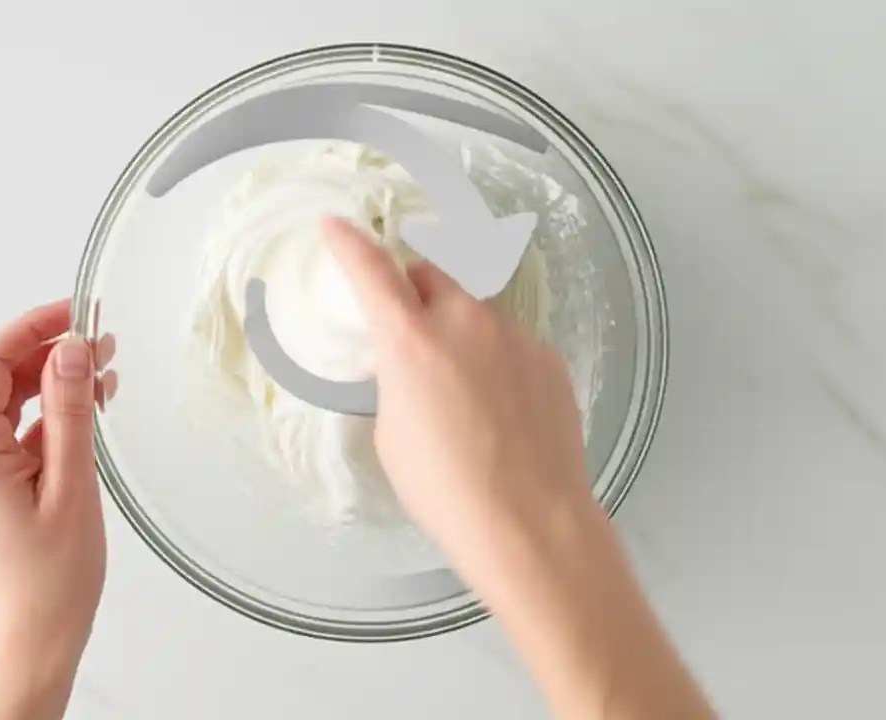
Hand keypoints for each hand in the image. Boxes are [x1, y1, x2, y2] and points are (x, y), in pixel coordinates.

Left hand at [0, 299, 111, 719]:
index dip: (32, 326)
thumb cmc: (50, 579)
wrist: (33, 639)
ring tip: (106, 367)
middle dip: (48, 349)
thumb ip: (69, 410)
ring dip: (53, 379)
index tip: (76, 309)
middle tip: (103, 337)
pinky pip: (17, 430)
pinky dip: (52, 412)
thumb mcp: (71, 484)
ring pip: (9, 401)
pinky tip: (91, 407)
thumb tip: (70, 348)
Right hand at [325, 218, 711, 718]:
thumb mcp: (394, 434)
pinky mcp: (549, 360)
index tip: (336, 226)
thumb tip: (412, 371)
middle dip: (414, 285)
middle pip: (433, 273)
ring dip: (459, 330)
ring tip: (460, 389)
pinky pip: (512, 344)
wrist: (529, 522)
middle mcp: (466, 323)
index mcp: (412, 340)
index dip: (349, 243)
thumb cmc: (446, 490)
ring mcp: (515, 337)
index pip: (371, 270)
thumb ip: (397, 383)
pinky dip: (496, 361)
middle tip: (406, 321)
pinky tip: (500, 411)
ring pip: (477, 311)